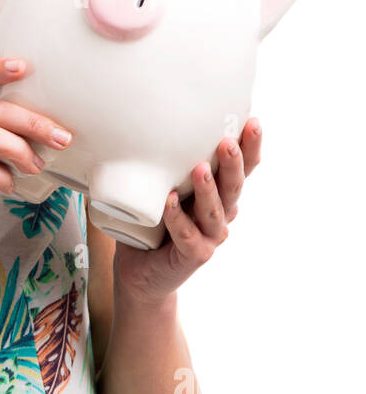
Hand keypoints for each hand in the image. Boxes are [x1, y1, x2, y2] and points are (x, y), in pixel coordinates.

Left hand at [111, 119, 262, 306]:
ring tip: (200, 168)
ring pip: (214, 211)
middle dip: (234, 164)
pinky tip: (170, 202)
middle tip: (227, 142)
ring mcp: (210, 237)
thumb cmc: (154, 224)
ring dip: (207, 189)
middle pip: (234, 187)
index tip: (252, 122)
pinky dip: (178, 218)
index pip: (243, 168)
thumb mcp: (163, 188)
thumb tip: (150, 123)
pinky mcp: (194, 255)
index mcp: (220, 194)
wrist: (141, 272)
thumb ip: (166, 165)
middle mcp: (221, 214)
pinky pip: (188, 235)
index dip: (251, 147)